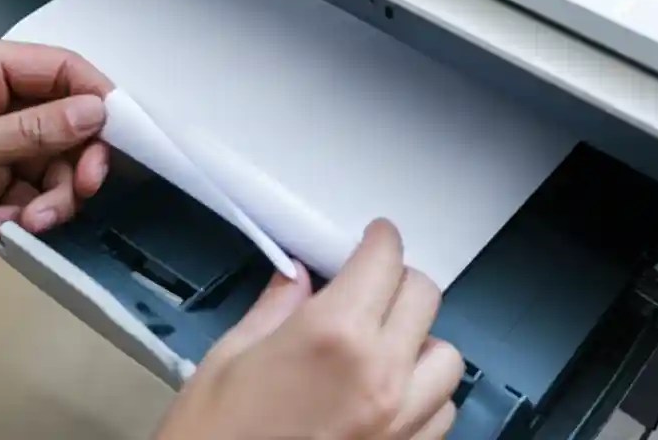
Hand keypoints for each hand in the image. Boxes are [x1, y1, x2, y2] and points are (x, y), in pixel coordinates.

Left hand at [0, 33, 112, 271]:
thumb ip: (29, 132)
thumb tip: (93, 111)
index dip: (97, 101)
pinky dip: (22, 219)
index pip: (60, 70)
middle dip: (76, 163)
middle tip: (77, 193)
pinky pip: (28, 200)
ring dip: (49, 200)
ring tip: (23, 224)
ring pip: (52, 168)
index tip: (120, 140)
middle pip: (66, 124)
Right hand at [157, 220, 462, 439]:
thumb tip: (299, 279)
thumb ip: (276, 309)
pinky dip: (425, 395)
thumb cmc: (210, 438)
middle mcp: (379, 374)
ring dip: (420, 341)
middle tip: (370, 284)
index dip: (380, 240)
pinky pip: (442, 412)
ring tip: (383, 345)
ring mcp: (400, 423)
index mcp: (332, 335)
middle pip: (424, 297)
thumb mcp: (228, 359)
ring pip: (446, 357)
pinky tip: (388, 394)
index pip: (384, 261)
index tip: (374, 238)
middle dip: (399, 281)